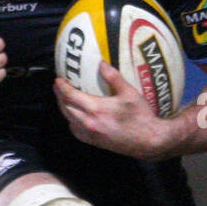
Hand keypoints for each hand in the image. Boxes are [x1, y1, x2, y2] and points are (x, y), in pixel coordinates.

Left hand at [54, 61, 183, 159]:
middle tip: (58, 87)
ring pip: (69, 120)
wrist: (148, 140)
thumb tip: (101, 63)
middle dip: (59, 97)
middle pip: (65, 108)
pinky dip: (72, 121)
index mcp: (95, 109)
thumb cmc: (141, 116)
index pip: (70, 96)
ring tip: (64, 99)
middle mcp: (88, 122)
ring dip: (64, 109)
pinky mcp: (94, 142)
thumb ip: (113, 77)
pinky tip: (76, 116)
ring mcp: (90, 134)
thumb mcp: (129, 92)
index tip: (58, 80)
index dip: (61, 87)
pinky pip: (76, 131)